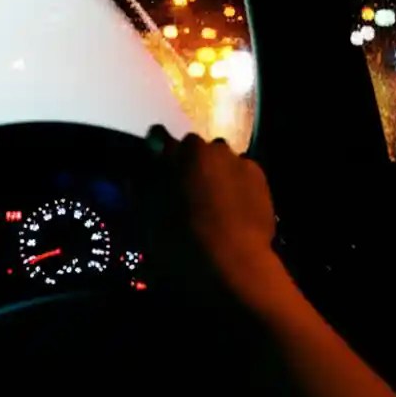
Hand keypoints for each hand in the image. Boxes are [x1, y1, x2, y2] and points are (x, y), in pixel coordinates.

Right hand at [145, 125, 277, 294]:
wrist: (233, 261)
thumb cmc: (183, 241)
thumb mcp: (150, 219)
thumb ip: (143, 191)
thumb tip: (137, 177)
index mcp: (176, 154)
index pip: (157, 135)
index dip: (156, 149)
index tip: (156, 164)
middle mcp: (207, 148)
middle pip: (194, 147)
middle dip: (190, 162)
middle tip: (188, 190)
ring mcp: (236, 159)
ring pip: (221, 158)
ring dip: (216, 171)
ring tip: (215, 200)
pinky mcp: (258, 175)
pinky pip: (242, 171)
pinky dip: (237, 182)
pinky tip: (236, 206)